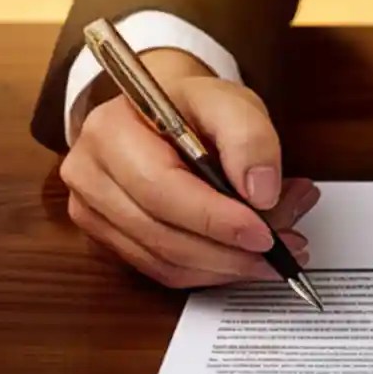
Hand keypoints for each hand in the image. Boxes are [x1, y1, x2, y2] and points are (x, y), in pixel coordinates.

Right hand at [60, 49, 318, 287]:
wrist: (165, 115)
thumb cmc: (192, 107)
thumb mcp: (230, 101)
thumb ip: (250, 137)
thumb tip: (261, 192)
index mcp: (111, 132)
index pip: (161, 190)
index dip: (215, 219)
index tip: (263, 234)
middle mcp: (90, 175)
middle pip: (161, 236)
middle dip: (229, 252)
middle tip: (282, 249)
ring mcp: (93, 212)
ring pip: (165, 263)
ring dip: (226, 266)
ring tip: (275, 251)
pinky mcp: (110, 240)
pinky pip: (164, 272)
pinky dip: (210, 271)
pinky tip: (243, 257)